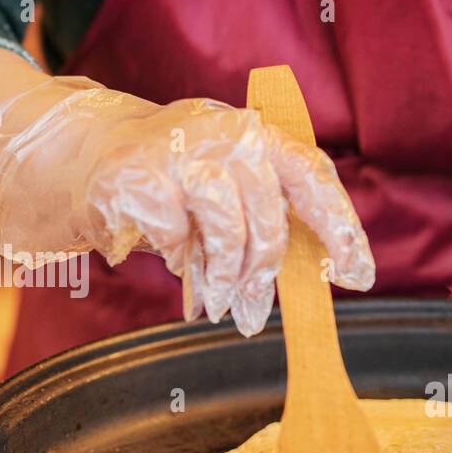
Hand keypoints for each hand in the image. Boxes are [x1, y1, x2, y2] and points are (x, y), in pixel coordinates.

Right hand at [0, 77, 373, 335]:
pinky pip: (178, 240)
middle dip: (262, 279)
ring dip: (222, 281)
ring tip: (213, 306)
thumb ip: (271, 219)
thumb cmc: (180, 182)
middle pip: (270, 221)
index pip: (315, 177)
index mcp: (261, 136)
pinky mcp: (143, 178)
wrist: (92, 156)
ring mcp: (185, 152)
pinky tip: (170, 256)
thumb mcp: (234, 188)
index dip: (341, 228)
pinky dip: (177, 259)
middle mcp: (230, 135)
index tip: (358, 277)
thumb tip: (322, 279)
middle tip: (250, 317)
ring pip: (228, 234)